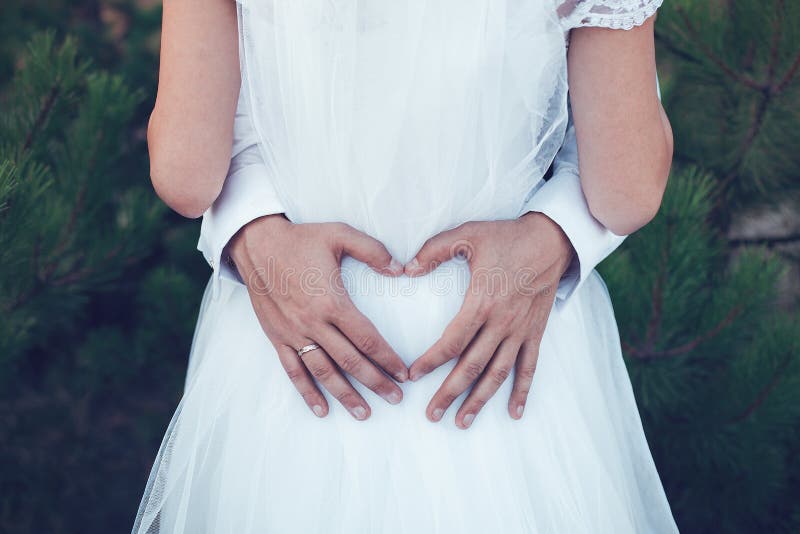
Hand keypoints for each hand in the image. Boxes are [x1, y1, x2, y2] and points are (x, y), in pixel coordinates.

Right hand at [229, 214, 408, 420]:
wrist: (256, 244)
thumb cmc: (301, 239)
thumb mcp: (339, 235)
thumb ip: (373, 250)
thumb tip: (400, 268)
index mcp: (332, 302)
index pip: (367, 338)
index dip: (387, 358)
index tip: (404, 374)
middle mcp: (313, 323)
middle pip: (350, 361)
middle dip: (375, 382)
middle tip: (396, 399)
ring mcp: (293, 333)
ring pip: (323, 371)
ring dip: (345, 394)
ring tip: (364, 412)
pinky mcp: (277, 337)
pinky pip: (293, 370)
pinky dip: (307, 392)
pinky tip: (321, 409)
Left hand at [405, 212, 574, 428]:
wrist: (552, 239)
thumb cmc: (506, 237)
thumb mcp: (467, 235)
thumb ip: (434, 250)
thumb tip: (406, 268)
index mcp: (481, 302)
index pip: (452, 341)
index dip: (430, 361)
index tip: (413, 375)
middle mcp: (501, 323)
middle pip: (471, 366)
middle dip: (449, 393)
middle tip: (431, 414)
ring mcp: (520, 331)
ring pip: (498, 373)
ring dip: (479, 400)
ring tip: (462, 421)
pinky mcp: (535, 333)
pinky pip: (529, 367)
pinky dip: (522, 391)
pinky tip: (515, 412)